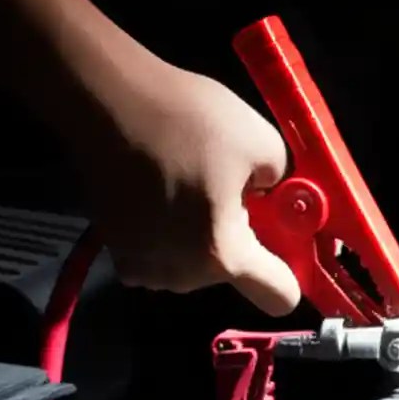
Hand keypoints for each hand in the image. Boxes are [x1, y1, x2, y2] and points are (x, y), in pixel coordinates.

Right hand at [76, 62, 300, 314]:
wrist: (104, 101)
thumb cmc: (187, 119)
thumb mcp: (264, 141)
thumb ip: (285, 184)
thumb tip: (274, 198)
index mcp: (223, 255)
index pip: (280, 298)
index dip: (294, 272)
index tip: (286, 239)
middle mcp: (183, 276)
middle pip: (235, 275)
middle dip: (241, 239)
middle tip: (230, 190)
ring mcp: (144, 268)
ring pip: (198, 266)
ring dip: (204, 237)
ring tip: (192, 185)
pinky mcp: (116, 253)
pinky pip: (165, 255)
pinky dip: (171, 234)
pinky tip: (163, 192)